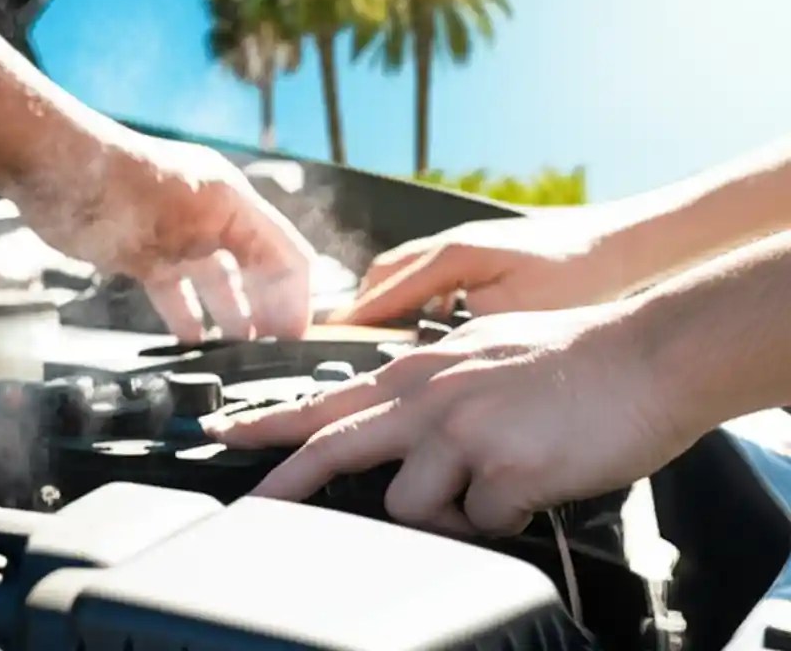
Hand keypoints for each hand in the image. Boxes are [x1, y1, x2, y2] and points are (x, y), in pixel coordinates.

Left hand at [5, 134, 315, 341]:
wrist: (57, 171)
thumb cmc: (124, 184)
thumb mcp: (200, 214)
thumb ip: (247, 246)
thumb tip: (289, 275)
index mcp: (234, 202)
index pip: (287, 255)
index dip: (298, 298)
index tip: (298, 339)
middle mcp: (213, 217)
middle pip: (257, 271)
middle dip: (269, 312)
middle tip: (273, 357)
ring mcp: (178, 235)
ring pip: (218, 283)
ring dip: (231, 317)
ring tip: (239, 357)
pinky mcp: (145, 252)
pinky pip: (177, 289)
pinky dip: (186, 314)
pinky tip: (191, 342)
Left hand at [201, 303, 697, 535]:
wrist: (647, 352)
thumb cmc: (570, 355)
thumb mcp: (475, 354)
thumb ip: (427, 391)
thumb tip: (400, 430)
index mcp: (417, 370)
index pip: (325, 400)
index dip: (270, 422)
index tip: (227, 434)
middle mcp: (427, 398)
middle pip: (332, 449)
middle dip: (284, 485)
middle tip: (253, 509)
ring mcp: (461, 431)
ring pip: (413, 507)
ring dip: (452, 513)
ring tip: (498, 481)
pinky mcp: (502, 467)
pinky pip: (483, 522)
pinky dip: (506, 517)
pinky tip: (534, 483)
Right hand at [329, 208, 633, 324]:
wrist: (632, 243)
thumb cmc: (584, 275)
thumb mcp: (521, 312)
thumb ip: (465, 329)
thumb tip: (429, 350)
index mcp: (450, 257)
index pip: (383, 292)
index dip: (355, 325)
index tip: (327, 348)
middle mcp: (451, 246)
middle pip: (384, 276)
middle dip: (362, 312)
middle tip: (348, 346)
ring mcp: (467, 247)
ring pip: (406, 275)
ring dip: (390, 305)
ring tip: (380, 344)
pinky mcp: (485, 255)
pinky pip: (432, 278)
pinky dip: (419, 301)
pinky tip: (432, 330)